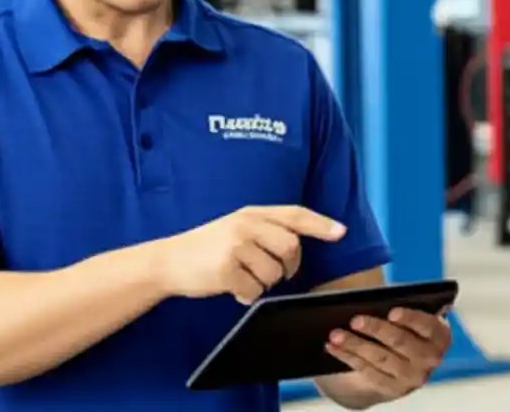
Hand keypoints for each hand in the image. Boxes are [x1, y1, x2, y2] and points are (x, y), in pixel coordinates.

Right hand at [155, 205, 346, 304]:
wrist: (168, 261)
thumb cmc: (206, 247)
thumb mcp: (235, 227)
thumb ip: (264, 229)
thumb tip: (298, 245)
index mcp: (250, 213)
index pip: (294, 215)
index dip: (320, 224)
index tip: (341, 232)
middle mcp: (244, 225)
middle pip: (291, 248)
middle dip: (288, 267)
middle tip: (273, 272)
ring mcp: (234, 246)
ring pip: (275, 274)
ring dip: (264, 283)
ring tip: (243, 277)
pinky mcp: (225, 269)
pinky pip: (254, 291)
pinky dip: (246, 295)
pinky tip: (231, 287)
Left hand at [324, 307, 451, 401]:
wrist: (395, 360)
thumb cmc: (399, 325)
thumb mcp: (404, 315)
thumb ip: (396, 307)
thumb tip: (368, 300)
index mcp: (439, 334)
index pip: (428, 325)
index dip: (410, 318)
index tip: (391, 311)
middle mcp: (431, 358)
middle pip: (400, 342)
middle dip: (376, 329)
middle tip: (354, 319)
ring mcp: (412, 377)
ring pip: (381, 358)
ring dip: (355, 344)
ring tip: (335, 334)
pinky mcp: (392, 388)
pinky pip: (368, 372)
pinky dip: (348, 357)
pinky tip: (332, 347)